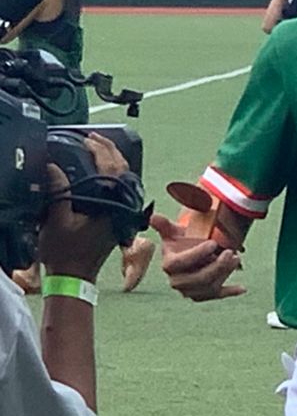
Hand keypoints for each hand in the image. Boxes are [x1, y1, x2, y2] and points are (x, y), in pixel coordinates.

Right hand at [39, 134, 126, 281]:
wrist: (74, 277)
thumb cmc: (66, 252)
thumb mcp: (56, 220)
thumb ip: (57, 192)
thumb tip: (52, 166)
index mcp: (113, 205)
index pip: (114, 169)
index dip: (101, 150)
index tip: (88, 139)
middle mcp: (124, 207)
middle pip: (124, 169)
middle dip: (110, 150)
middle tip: (93, 138)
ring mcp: (124, 212)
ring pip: (125, 178)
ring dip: (113, 160)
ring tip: (97, 147)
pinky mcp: (119, 216)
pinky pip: (121, 188)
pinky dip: (113, 174)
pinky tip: (101, 168)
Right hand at [150, 213, 244, 301]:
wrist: (188, 253)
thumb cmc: (181, 240)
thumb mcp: (173, 231)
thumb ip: (164, 225)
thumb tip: (153, 217)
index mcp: (169, 265)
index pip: (180, 263)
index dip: (197, 254)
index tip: (213, 243)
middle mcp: (176, 281)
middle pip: (197, 279)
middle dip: (215, 266)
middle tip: (231, 252)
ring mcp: (189, 290)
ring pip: (208, 288)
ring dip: (224, 274)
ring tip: (237, 258)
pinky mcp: (202, 295)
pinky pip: (216, 295)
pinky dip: (229, 292)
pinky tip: (242, 288)